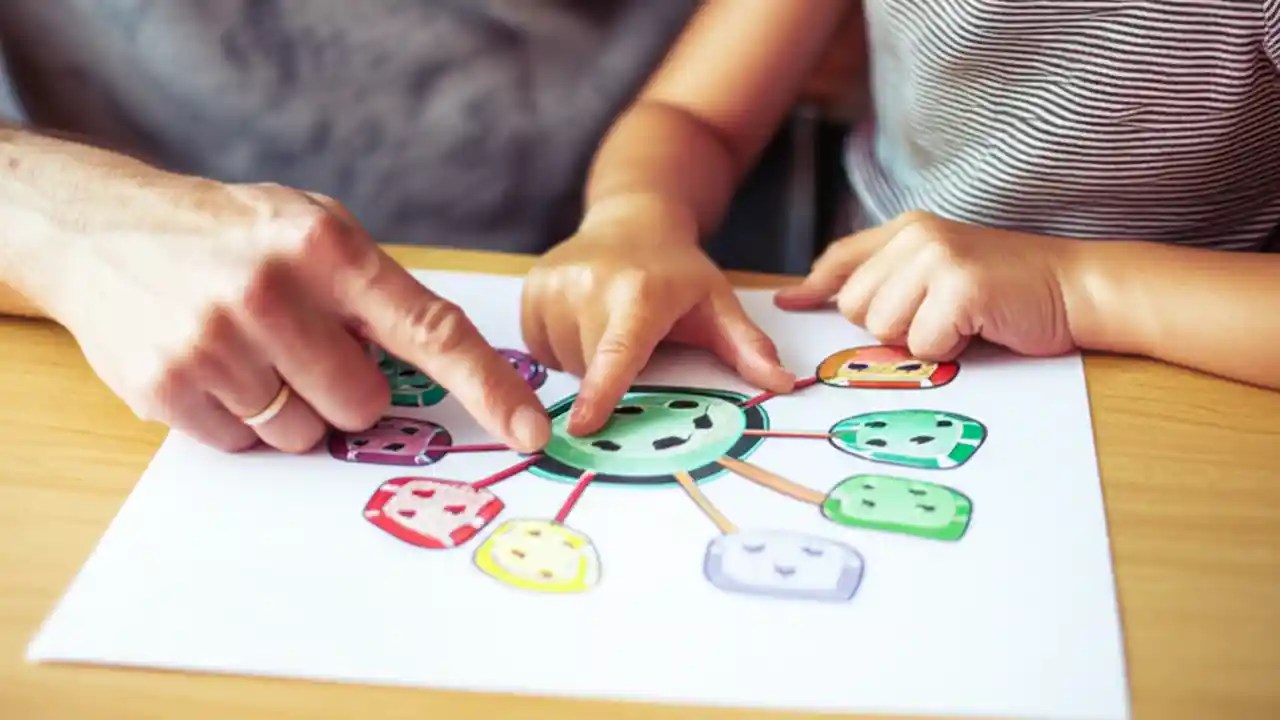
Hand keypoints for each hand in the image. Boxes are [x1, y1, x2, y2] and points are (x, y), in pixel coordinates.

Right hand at [35, 179, 548, 453]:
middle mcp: (271, 293)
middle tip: (303, 345)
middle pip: (365, 405)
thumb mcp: (311, 228)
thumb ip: (374, 292)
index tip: (530, 430)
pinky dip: (240, 419)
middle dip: (348, 389)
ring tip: (251, 350)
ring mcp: (214, 343)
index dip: (487, 387)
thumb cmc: (230, 232)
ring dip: (292, 406)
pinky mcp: (166, 387)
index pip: (431, 330)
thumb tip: (441, 369)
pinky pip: (245, 445)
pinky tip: (214, 365)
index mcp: (324, 248)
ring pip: (305, 434)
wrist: (99, 228)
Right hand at [521, 195, 794, 434]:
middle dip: (611, 370)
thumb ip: (747, 347)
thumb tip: (783, 384)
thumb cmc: (679, 273)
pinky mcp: (533, 286)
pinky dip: (560, 346)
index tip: (583, 426)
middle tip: (635, 339)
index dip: (602, 390)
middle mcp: (591, 284)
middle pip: (590, 367)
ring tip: (608, 325)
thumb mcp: (717, 305)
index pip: (619, 350)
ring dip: (584, 360)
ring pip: (563, 362)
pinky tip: (583, 320)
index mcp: (640, 294)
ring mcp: (556, 283)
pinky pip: (539, 346)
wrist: (634, 218)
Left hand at [774, 211, 1085, 358]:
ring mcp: (937, 257)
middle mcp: (916, 236)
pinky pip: (922, 343)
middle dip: (890, 327)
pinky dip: (949, 350)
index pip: (842, 258)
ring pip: (884, 328)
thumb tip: (812, 298)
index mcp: (908, 230)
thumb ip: (888, 280)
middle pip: (855, 307)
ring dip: (921, 340)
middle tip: (939, 319)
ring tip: (961, 321)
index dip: (815, 286)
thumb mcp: (941, 272)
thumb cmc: (1008, 291)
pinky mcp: (960, 284)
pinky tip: (978, 329)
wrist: (1077, 288)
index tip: (792, 303)